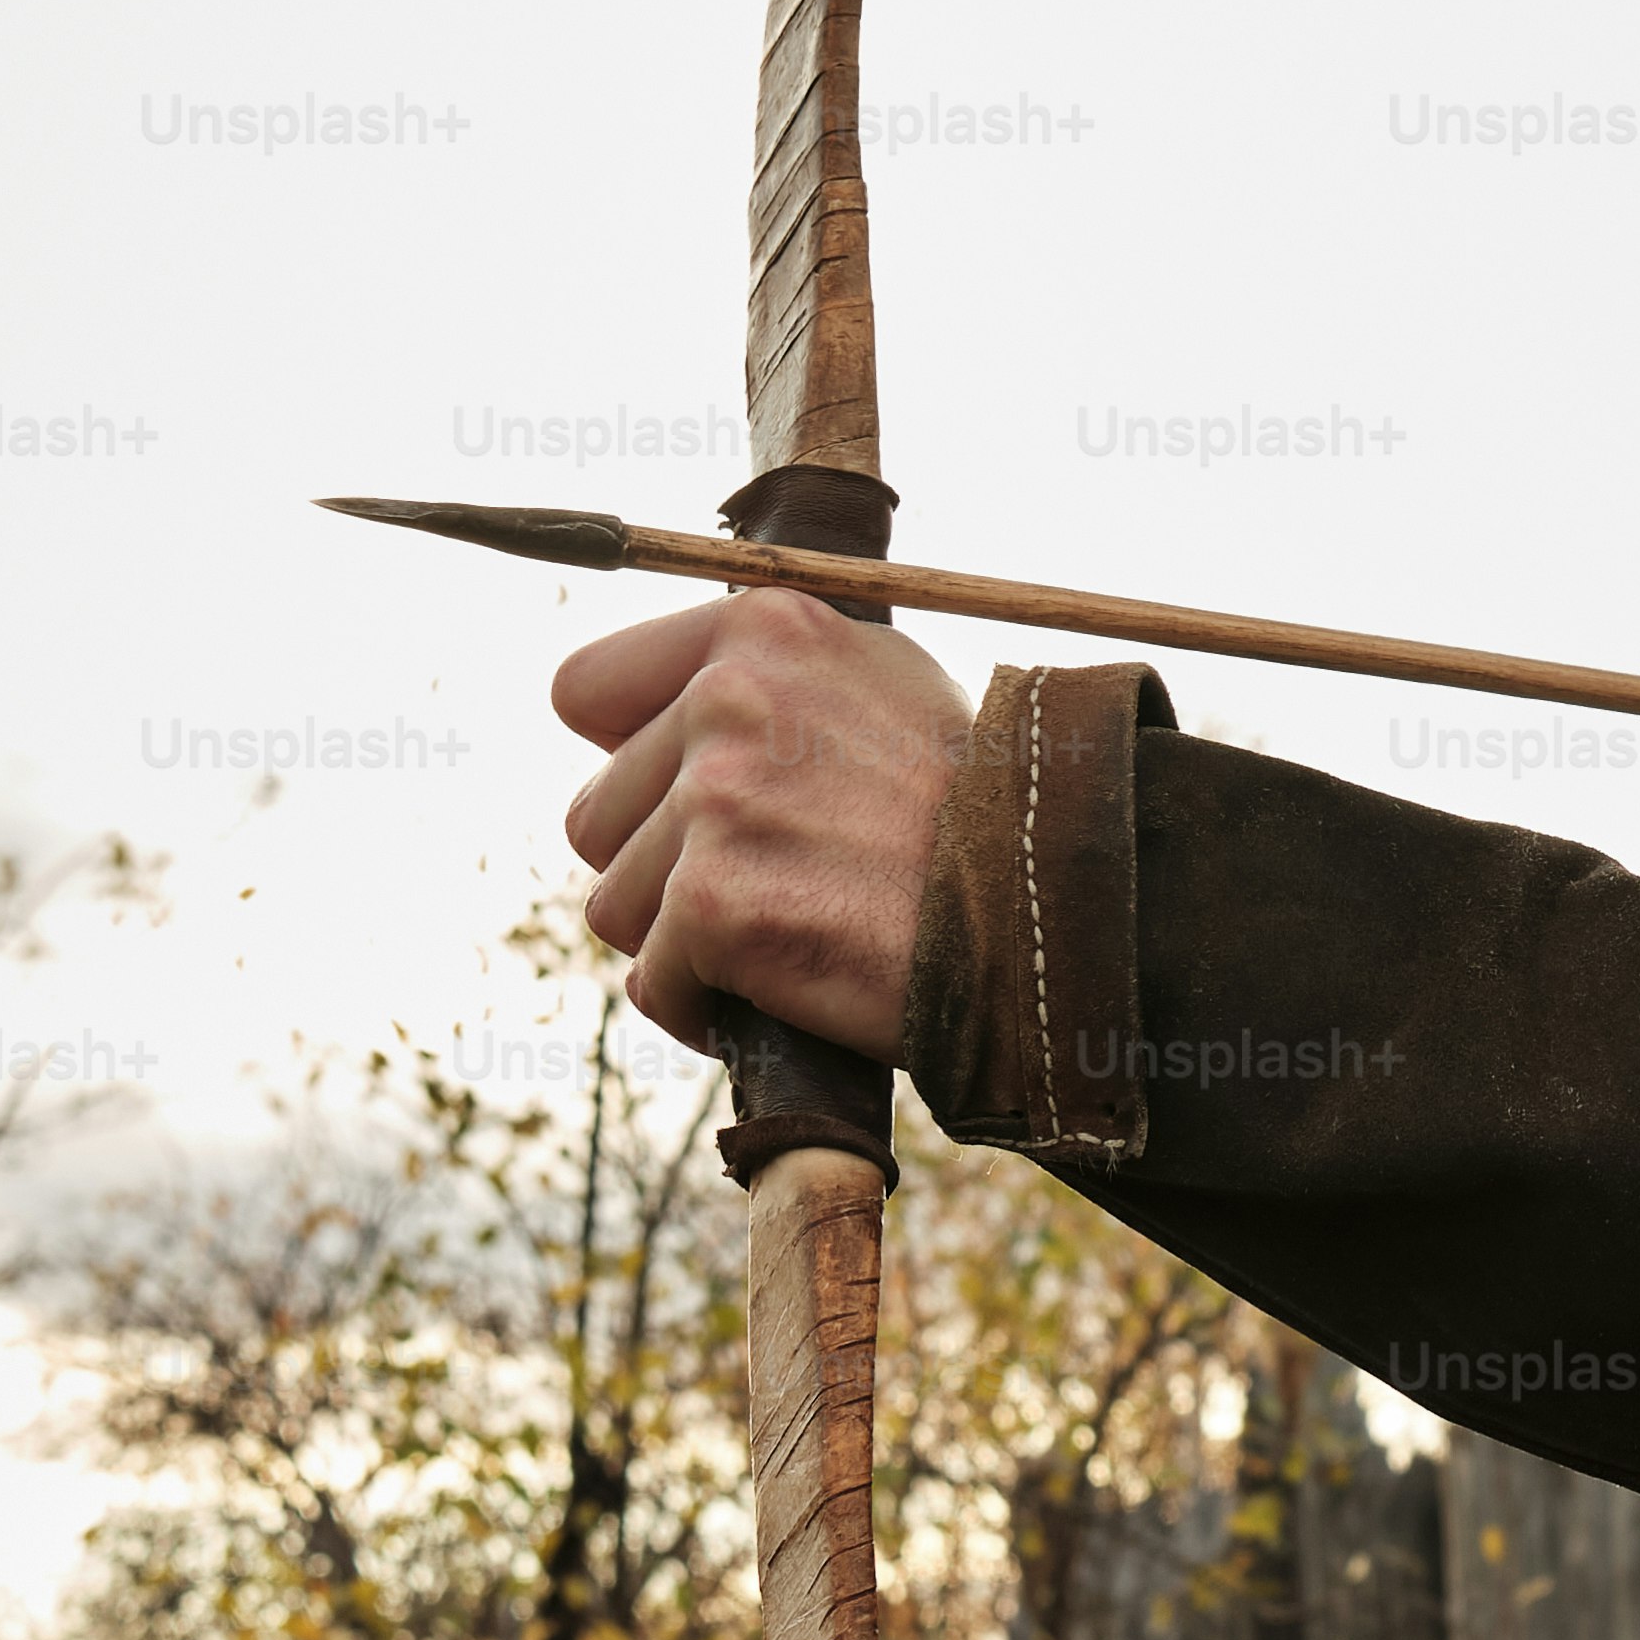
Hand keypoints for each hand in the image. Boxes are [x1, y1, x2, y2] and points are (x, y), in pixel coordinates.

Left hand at [556, 590, 973, 1061]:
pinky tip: (787, 992)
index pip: (587, 690)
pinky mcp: (716, 902)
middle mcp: (728, 698)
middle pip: (594, 817)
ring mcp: (718, 800)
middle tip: (770, 889)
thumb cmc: (985, 814)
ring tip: (788, 940)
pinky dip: (708, 1010)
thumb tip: (672, 711)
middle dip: (663, 869)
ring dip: (686, 944)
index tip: (687, 800)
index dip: (629, 758)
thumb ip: (772, 682)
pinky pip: (654, 983)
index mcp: (761, 629)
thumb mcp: (884, 688)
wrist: (1053, 912)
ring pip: (616, 906)